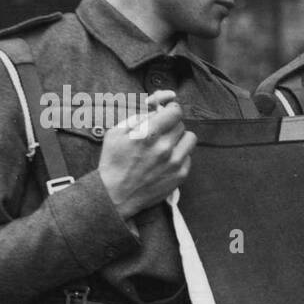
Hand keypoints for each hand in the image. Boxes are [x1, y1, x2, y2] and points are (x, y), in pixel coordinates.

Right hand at [97, 91, 196, 218]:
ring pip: (190, 138)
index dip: (171, 109)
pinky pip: (189, 156)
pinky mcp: (180, 175)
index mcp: (148, 134)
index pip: (175, 111)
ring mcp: (175, 162)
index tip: (167, 111)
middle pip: (180, 124)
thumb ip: (137, 118)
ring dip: (179, 138)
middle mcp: (165, 147)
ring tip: (167, 144)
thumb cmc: (113, 162)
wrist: (115, 194)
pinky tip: (167, 159)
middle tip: (161, 131)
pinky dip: (180, 155)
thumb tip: (155, 109)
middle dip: (171, 124)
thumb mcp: (116, 133)